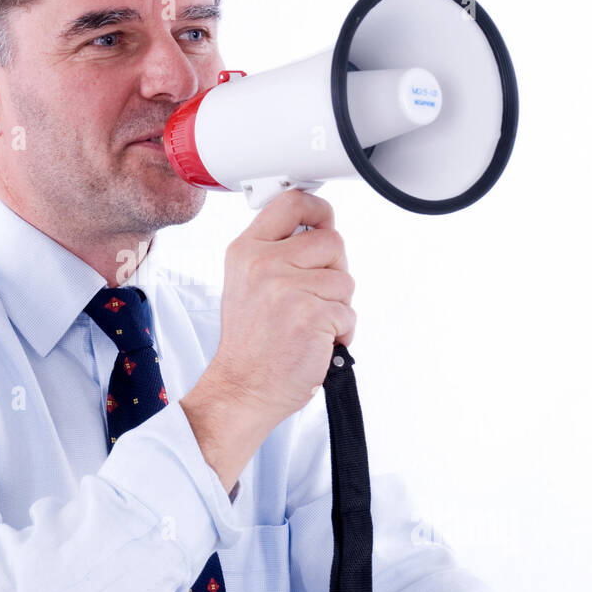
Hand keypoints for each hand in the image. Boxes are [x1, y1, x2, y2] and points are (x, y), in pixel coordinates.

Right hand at [207, 188, 355, 426]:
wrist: (242, 388)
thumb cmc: (251, 344)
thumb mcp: (246, 284)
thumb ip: (276, 254)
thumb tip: (320, 231)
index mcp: (246, 251)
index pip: (291, 203)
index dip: (319, 209)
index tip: (324, 221)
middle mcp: (263, 264)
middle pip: (332, 241)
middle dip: (335, 270)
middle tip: (315, 296)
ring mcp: (287, 289)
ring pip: (345, 280)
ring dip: (338, 307)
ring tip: (310, 325)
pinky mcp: (311, 315)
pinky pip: (349, 313)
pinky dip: (342, 333)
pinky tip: (316, 343)